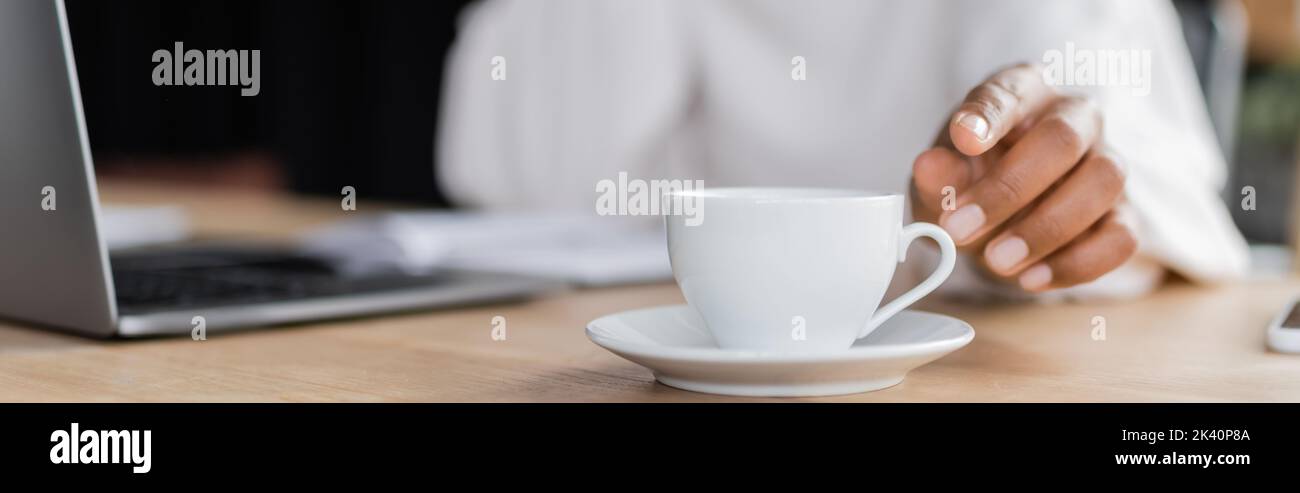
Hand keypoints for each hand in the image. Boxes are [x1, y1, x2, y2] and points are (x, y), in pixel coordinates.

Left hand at [910, 63, 1135, 291]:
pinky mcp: (1123, 213)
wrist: (998, 219)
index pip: (1012, 91)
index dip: (989, 114)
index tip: (963, 139)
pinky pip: (1121, 236)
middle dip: (1009, 189)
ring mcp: (1107, 163)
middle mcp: (1075, 118)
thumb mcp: (941, 178)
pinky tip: (1031, 278)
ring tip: (996, 260)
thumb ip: (938, 174)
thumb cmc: (970, 182)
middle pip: (1063, 138)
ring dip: (1046, 228)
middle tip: (959, 228)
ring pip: (1103, 181)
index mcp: (1024, 92)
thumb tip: (929, 166)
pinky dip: (1077, 263)